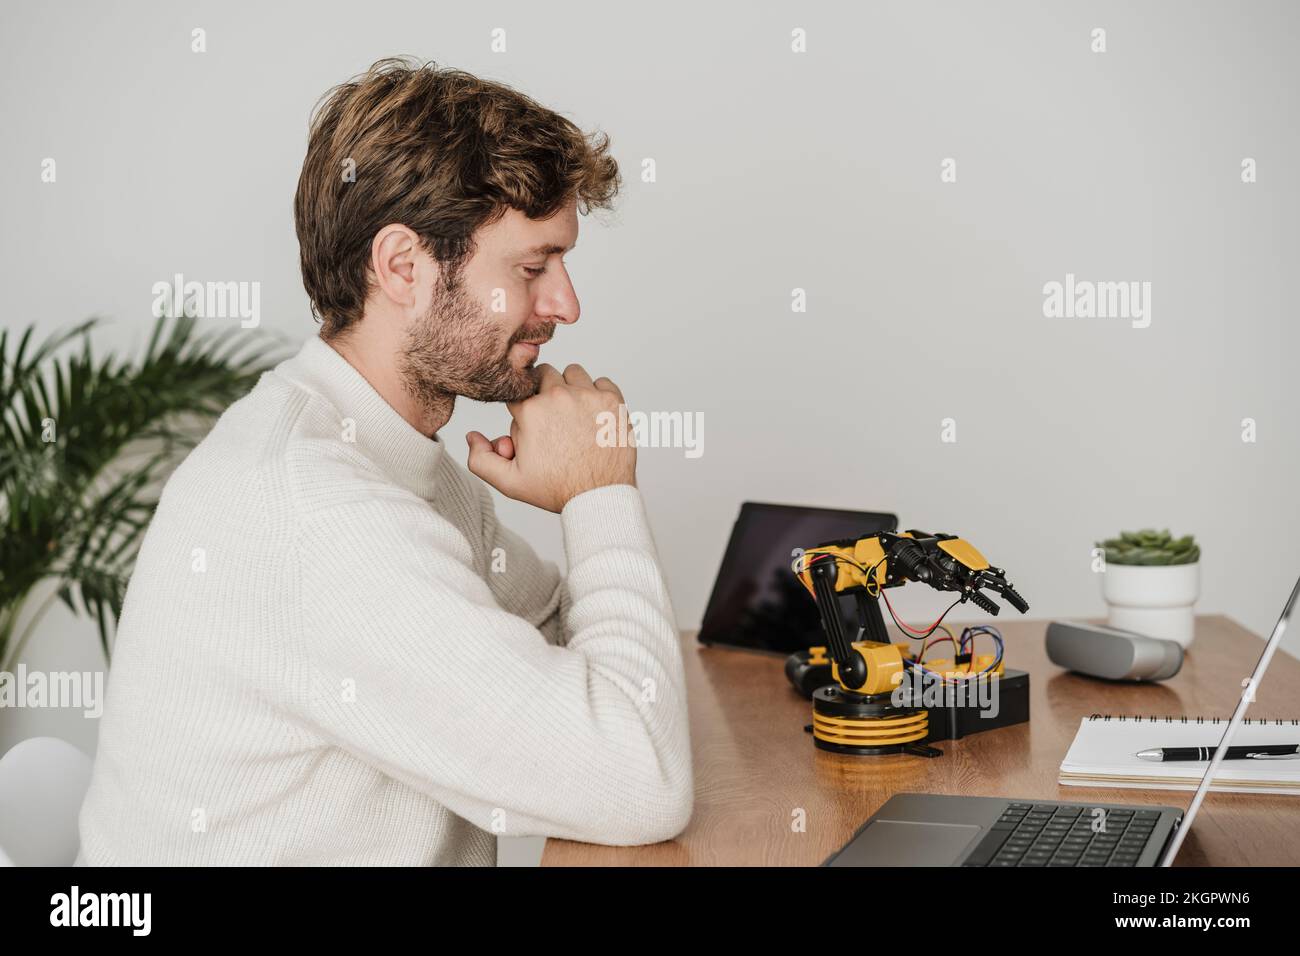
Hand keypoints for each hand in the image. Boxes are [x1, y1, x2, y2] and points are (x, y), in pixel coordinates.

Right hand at [466, 363, 636, 512]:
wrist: (599, 496)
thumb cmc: (557, 489)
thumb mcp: (510, 482)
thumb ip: (482, 460)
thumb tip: (473, 436)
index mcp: (531, 411)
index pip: (518, 392)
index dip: (522, 409)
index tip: (531, 425)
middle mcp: (559, 397)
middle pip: (544, 375)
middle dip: (544, 393)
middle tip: (551, 419)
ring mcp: (588, 396)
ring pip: (573, 373)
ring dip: (571, 388)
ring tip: (573, 415)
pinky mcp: (613, 400)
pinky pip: (602, 382)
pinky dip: (597, 395)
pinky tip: (593, 416)